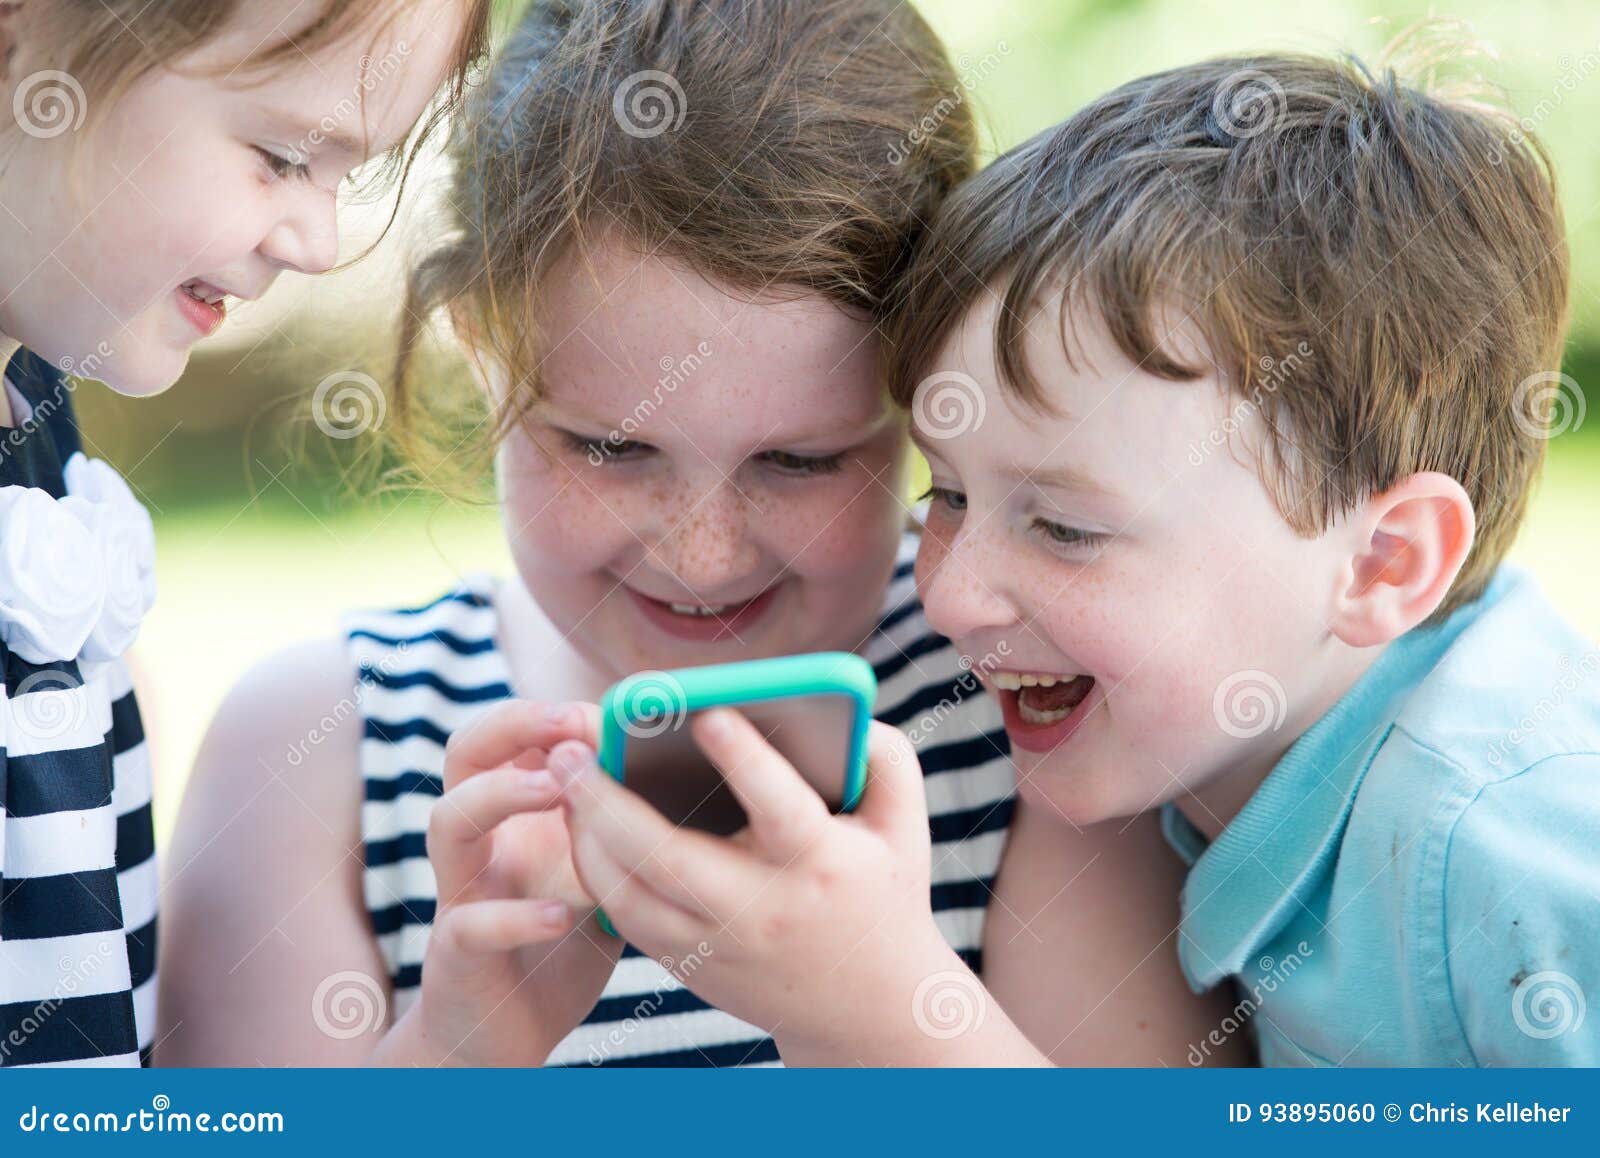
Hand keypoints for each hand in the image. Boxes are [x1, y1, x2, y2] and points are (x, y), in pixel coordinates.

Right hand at [377, 701, 620, 1066]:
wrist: (507, 1035)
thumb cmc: (558, 942)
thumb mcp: (596, 873)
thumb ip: (617, 827)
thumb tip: (685, 771)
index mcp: (512, 815)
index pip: (509, 736)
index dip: (548, 713)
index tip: (603, 708)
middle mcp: (479, 843)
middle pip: (463, 755)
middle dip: (510, 726)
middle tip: (567, 722)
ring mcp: (461, 893)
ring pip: (448, 823)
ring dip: (500, 795)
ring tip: (558, 787)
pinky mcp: (457, 954)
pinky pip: (471, 924)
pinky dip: (516, 916)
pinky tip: (564, 914)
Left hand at [548, 709, 976, 1063]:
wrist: (866, 1010)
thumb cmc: (883, 894)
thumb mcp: (903, 824)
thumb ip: (881, 755)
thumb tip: (829, 704)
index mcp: (821, 866)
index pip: (781, 810)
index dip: (747, 760)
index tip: (708, 711)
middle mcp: (763, 910)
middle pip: (671, 859)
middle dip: (611, 803)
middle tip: (570, 748)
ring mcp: (718, 944)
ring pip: (630, 895)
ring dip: (585, 836)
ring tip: (562, 776)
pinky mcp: (687, 964)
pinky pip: (624, 917)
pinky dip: (594, 869)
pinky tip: (578, 822)